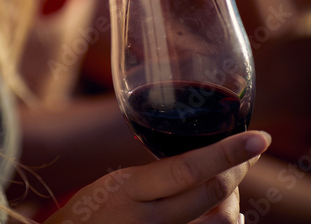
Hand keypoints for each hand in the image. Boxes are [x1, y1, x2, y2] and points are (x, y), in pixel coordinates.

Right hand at [43, 130, 270, 223]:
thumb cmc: (95, 212)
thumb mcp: (119, 183)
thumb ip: (157, 176)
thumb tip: (201, 162)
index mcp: (133, 190)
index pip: (189, 169)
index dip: (228, 153)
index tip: (259, 139)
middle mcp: (151, 220)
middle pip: (213, 195)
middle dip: (238, 170)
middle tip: (247, 152)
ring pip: (222, 222)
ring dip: (233, 199)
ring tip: (229, 183)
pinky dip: (228, 223)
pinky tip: (228, 214)